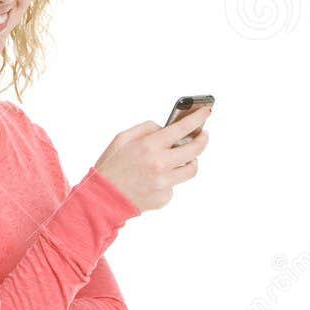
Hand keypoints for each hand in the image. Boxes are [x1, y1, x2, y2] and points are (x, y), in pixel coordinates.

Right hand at [93, 104, 211, 211]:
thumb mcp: (122, 138)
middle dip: (203, 140)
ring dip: (191, 161)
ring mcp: (163, 183)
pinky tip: (155, 179)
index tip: (207, 111)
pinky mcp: (164, 198)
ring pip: (191, 170)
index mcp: (149, 146)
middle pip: (195, 150)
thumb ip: (146, 128)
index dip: (198, 118)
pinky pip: (175, 184)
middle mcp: (159, 164)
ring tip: (183, 157)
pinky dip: (169, 179)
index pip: (182, 128)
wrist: (102, 199)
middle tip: (203, 135)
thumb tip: (165, 127)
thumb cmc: (111, 166)